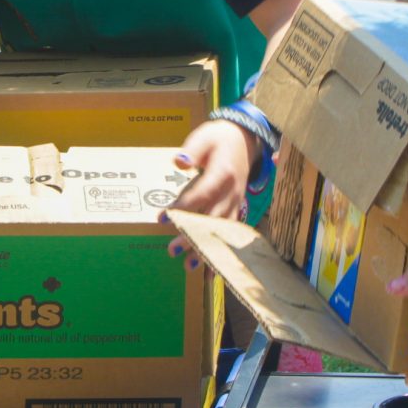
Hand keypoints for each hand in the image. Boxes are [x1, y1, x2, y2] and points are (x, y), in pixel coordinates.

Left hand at [164, 119, 256, 265]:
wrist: (245, 140)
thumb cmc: (219, 138)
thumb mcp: (204, 136)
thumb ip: (192, 150)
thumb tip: (179, 161)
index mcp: (222, 173)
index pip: (201, 194)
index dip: (182, 207)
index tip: (162, 218)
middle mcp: (232, 192)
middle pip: (212, 218)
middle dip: (192, 236)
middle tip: (172, 250)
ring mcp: (236, 203)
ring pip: (222, 231)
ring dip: (208, 249)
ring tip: (190, 266)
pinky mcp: (236, 209)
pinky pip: (229, 234)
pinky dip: (221, 252)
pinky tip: (211, 271)